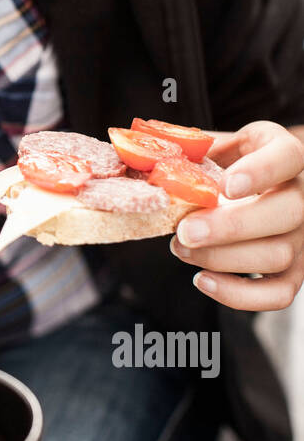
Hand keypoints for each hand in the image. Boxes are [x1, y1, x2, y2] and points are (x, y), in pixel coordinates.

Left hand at [170, 121, 303, 309]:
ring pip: (279, 255)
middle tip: (185, 231)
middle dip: (231, 227)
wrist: (260, 186)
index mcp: (287, 154)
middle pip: (287, 214)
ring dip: (223, 258)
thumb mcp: (221, 145)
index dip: (260, 172)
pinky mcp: (294, 272)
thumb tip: (152, 158)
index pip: (289, 158)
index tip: (225, 187)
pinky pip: (278, 294)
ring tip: (181, 248)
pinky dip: (238, 295)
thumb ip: (196, 149)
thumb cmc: (235, 164)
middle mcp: (303, 196)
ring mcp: (302, 237)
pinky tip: (202, 279)